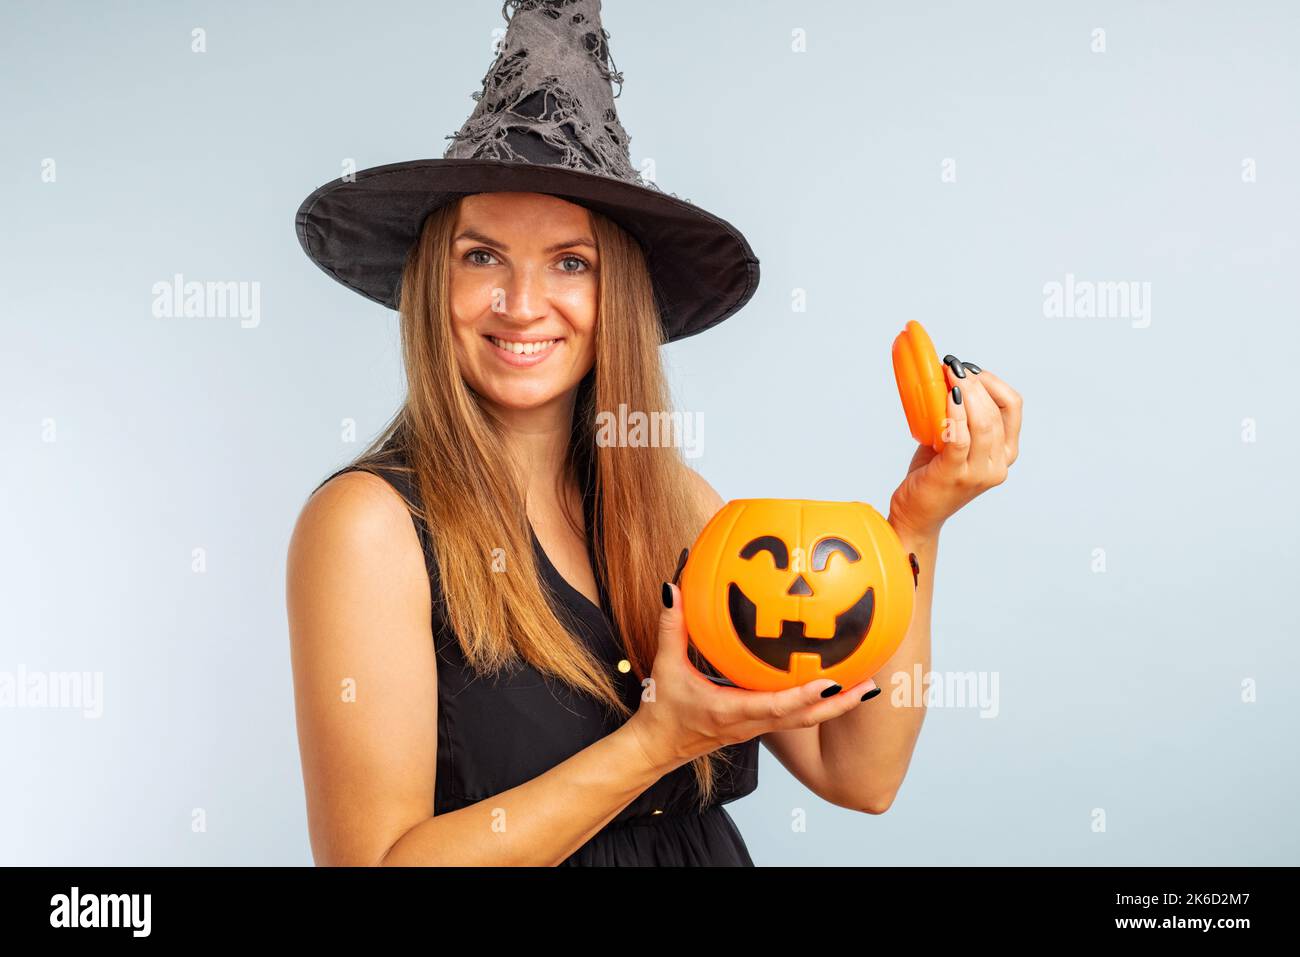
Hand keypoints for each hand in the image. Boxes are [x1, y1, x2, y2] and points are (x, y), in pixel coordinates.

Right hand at [625, 579, 878, 771]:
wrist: (655, 749)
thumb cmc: (661, 711)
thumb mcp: (664, 667)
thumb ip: (672, 627)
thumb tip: (674, 589)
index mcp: (732, 711)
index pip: (777, 707)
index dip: (806, 695)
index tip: (834, 681)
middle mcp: (751, 723)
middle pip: (806, 718)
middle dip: (840, 704)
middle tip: (873, 686)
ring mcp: (756, 727)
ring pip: (805, 720)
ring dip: (835, 706)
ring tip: (866, 687)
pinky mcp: (755, 726)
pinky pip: (792, 715)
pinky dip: (815, 703)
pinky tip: (828, 684)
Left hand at [887, 358, 1022, 539]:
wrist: (917, 515)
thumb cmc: (933, 476)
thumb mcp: (955, 443)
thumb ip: (961, 419)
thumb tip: (951, 380)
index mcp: (1005, 454)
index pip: (1013, 407)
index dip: (994, 383)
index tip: (971, 369)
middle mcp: (998, 465)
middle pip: (996, 412)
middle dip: (976, 383)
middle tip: (954, 367)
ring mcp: (979, 472)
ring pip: (982, 423)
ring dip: (966, 392)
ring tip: (949, 375)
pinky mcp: (955, 475)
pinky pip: (960, 438)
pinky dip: (955, 414)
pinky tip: (948, 397)